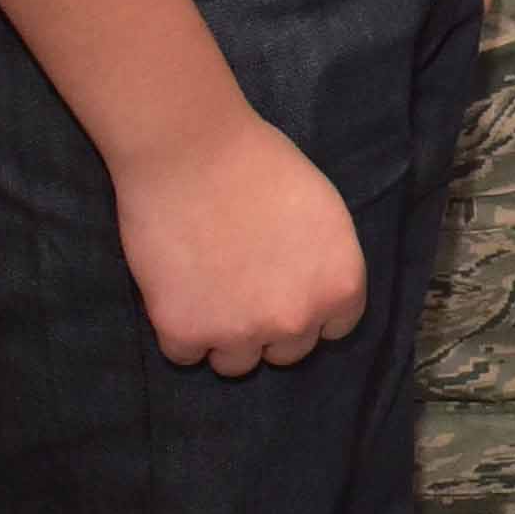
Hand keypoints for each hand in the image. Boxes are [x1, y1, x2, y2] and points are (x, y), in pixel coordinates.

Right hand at [111, 110, 373, 372]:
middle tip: (239, 285)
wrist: (190, 150)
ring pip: (236, 362)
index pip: (333, 328)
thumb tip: (311, 289)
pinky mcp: (186, 332)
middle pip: (286, 351)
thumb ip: (323, 262)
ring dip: (222, 336)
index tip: (282, 287)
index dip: (305, 306)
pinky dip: (177, 330)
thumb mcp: (324, 212)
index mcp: (340, 287)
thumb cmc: (260, 163)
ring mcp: (240, 332)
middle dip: (266, 324)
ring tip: (204, 289)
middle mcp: (297, 319)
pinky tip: (174, 289)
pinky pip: (184, 355)